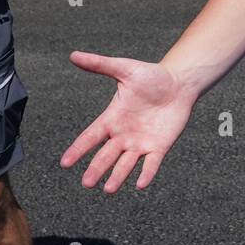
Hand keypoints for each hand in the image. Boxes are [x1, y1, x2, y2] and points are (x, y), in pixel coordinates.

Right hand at [61, 52, 196, 192]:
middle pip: (106, 155)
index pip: (91, 137)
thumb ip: (100, 65)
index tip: (65, 163)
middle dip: (96, 169)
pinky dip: (146, 173)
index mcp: (112, 119)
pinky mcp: (159, 146)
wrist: (179, 83)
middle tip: (86, 183)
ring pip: (126, 164)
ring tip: (108, 189)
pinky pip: (151, 163)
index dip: (78, 149)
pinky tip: (140, 184)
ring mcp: (140, 142)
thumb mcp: (124, 69)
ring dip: (118, 176)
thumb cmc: (152, 76)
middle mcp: (123, 135)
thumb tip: (74, 55)